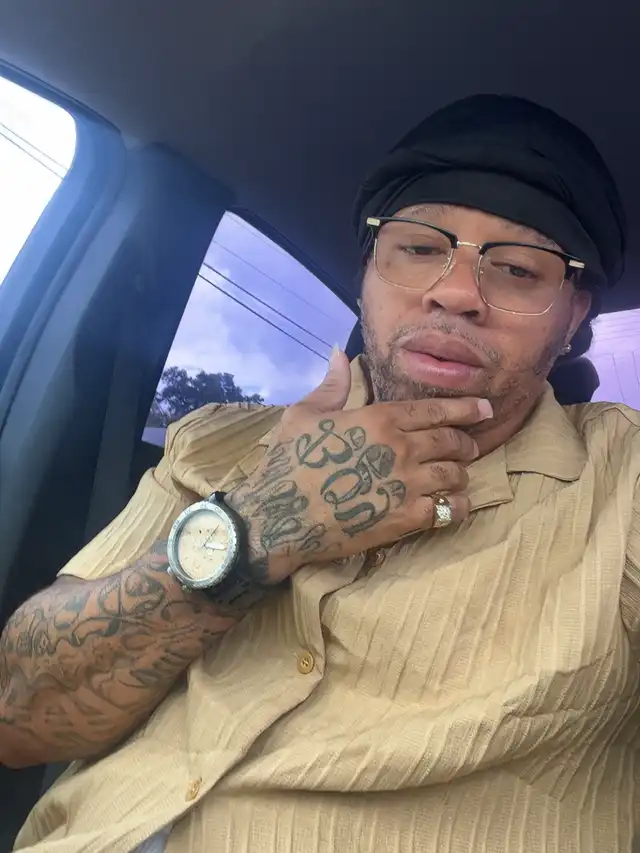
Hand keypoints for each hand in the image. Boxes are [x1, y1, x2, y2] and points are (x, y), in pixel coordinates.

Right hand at [227, 348, 491, 583]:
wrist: (280, 517)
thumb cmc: (289, 462)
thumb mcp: (304, 414)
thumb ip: (331, 384)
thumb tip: (339, 352)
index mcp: (380, 418)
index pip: (436, 409)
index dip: (465, 409)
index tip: (484, 409)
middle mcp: (402, 448)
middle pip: (452, 441)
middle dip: (464, 442)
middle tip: (466, 447)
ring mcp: (407, 484)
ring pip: (455, 475)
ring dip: (460, 475)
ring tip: (457, 477)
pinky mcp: (407, 518)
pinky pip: (450, 509)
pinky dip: (457, 505)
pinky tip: (452, 504)